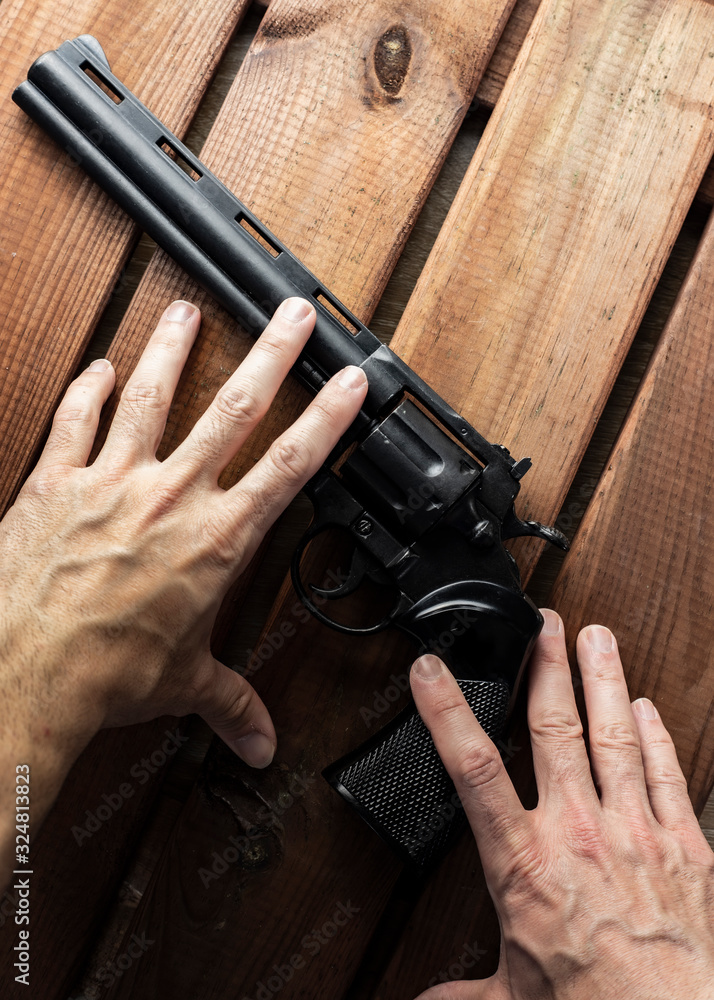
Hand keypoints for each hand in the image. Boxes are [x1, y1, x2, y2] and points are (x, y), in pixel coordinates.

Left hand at [0, 297, 366, 876]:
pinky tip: (102, 366)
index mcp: (216, 540)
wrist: (21, 671)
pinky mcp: (57, 481)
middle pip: (235, 409)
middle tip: (293, 314)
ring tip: (188, 311)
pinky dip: (90, 389)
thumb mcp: (182, 685)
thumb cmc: (105, 675)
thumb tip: (260, 745)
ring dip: (173, 348)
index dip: (328, 419)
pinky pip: (77, 421)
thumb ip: (229, 704)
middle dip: (273, 355)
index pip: (290, 466)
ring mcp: (112, 480)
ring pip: (153, 395)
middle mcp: (171, 497)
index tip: (350, 382)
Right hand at [410, 610, 713, 999]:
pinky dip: (656, 735)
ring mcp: (635, 832)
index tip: (431, 670)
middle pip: (554, 728)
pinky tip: (646, 708)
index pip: (473, 768)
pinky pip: (666, 774)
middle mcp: (578, 832)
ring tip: (597, 637)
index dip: (447, 711)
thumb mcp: (511, 999)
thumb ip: (460, 993)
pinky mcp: (683, 845)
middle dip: (545, 667)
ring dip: (603, 680)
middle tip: (542, 623)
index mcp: (524, 862)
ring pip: (614, 735)